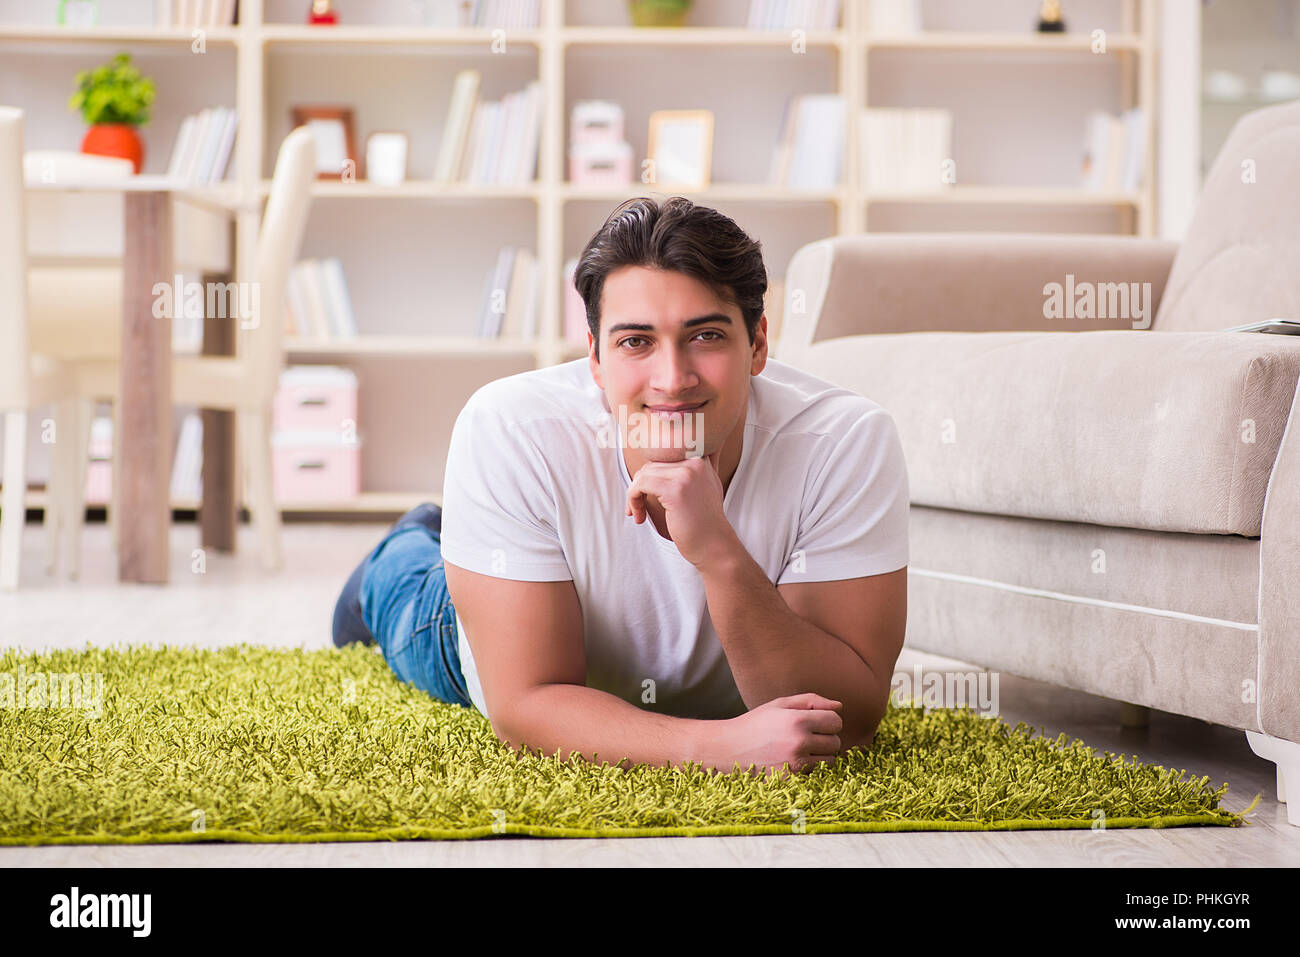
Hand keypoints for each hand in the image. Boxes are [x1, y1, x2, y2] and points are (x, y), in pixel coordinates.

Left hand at [625, 451, 739, 568]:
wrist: (714, 546)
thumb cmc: (702, 524)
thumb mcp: (700, 489)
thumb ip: (684, 474)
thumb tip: (651, 467)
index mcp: (700, 459)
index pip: (662, 457)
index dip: (649, 476)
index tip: (644, 494)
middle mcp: (695, 462)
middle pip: (651, 465)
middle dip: (639, 487)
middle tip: (636, 507)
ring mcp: (686, 475)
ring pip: (643, 475)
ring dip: (634, 495)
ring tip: (637, 514)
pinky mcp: (674, 490)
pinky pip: (640, 485)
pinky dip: (633, 500)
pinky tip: (638, 516)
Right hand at [702, 693, 843, 777]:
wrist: (729, 749)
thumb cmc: (756, 723)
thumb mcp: (780, 705)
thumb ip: (811, 702)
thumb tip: (839, 706)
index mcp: (798, 720)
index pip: (835, 721)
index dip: (828, 720)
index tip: (815, 722)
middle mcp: (799, 743)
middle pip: (835, 742)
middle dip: (825, 738)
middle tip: (805, 736)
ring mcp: (796, 765)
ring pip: (830, 761)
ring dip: (820, 755)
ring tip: (799, 749)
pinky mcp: (792, 781)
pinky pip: (817, 775)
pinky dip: (810, 769)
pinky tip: (793, 761)